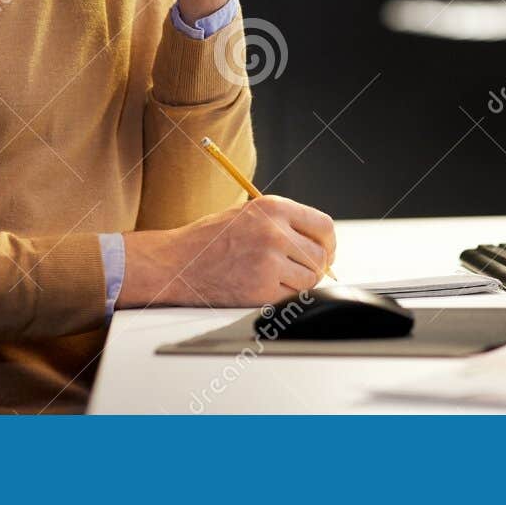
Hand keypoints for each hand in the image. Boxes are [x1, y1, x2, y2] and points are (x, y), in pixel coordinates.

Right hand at [118, 196, 338, 307]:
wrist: (176, 262)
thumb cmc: (211, 239)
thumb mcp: (249, 214)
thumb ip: (284, 223)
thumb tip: (321, 243)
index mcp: (273, 207)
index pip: (324, 226)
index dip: (329, 243)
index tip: (325, 251)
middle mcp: (274, 232)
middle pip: (321, 255)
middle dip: (317, 266)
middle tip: (305, 270)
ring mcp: (268, 262)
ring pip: (310, 279)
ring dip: (301, 283)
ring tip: (279, 278)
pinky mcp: (261, 289)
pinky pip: (292, 297)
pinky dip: (285, 297)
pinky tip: (267, 288)